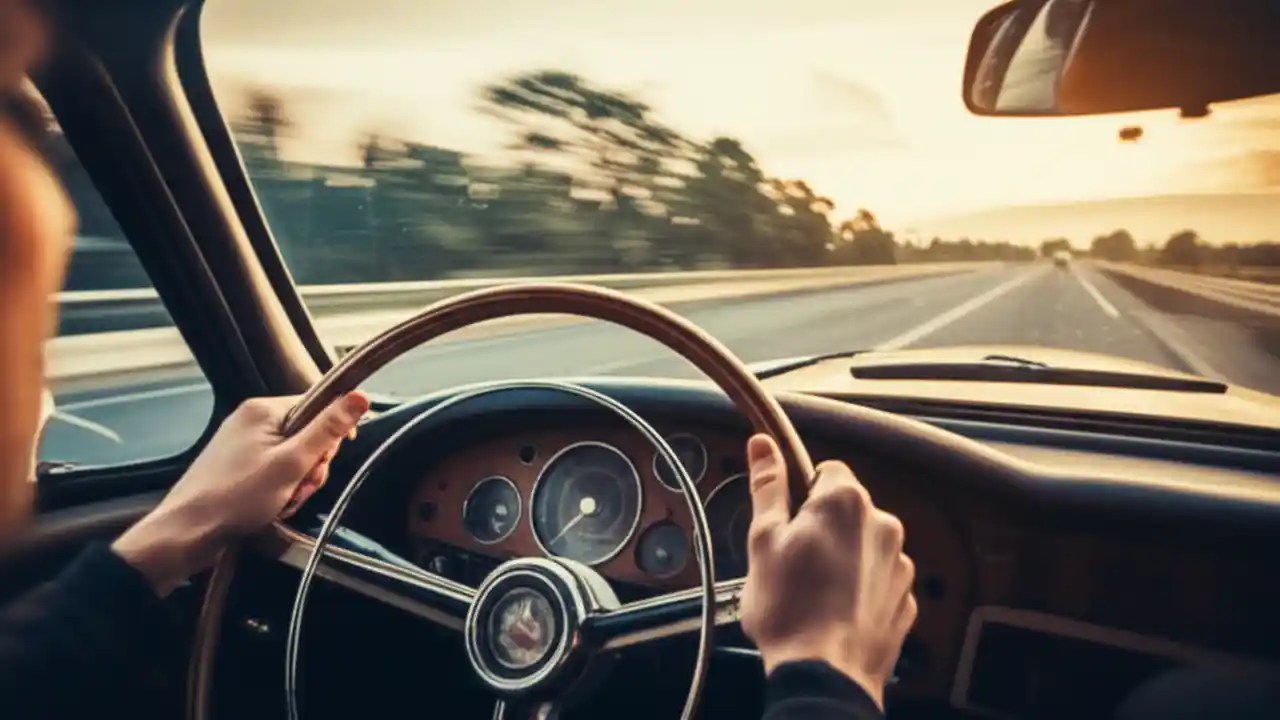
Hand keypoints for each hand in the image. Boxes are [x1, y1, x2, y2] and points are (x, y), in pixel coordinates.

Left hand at [112, 392, 369, 595]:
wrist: (187, 533)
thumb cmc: (238, 497)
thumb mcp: (292, 463)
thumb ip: (328, 430)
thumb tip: (361, 395)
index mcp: (264, 409)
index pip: (318, 405)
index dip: (331, 434)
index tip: (324, 460)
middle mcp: (252, 419)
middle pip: (308, 433)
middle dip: (311, 465)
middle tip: (299, 486)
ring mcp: (243, 443)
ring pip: (294, 456)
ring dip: (298, 482)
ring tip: (283, 500)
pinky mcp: (237, 465)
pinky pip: (276, 470)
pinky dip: (281, 489)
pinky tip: (272, 505)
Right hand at [739, 434, 915, 709]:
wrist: (824, 675)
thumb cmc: (789, 609)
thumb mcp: (764, 540)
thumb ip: (768, 486)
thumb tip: (763, 445)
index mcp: (845, 502)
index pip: (827, 470)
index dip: (802, 493)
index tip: (786, 518)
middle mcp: (882, 525)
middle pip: (848, 509)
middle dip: (822, 526)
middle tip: (791, 560)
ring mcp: (898, 563)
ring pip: (864, 545)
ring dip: (843, 557)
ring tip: (812, 591)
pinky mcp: (906, 598)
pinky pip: (879, 579)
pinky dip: (860, 587)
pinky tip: (834, 609)